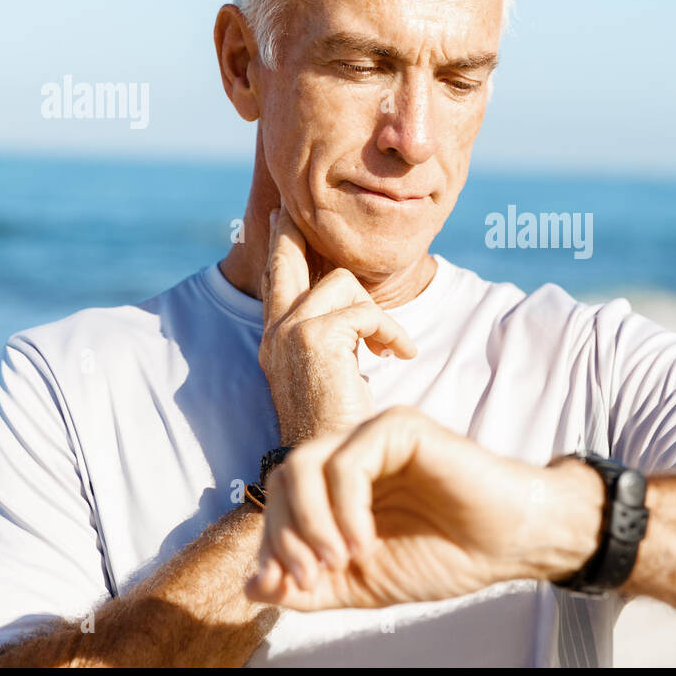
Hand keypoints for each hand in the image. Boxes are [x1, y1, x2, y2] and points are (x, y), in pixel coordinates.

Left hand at [244, 406, 605, 609]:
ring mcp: (374, 435)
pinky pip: (346, 462)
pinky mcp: (400, 426)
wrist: (508, 546)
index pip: (277, 500)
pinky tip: (364, 541)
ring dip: (309, 522)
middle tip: (313, 577)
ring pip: (304, 463)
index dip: (271, 544)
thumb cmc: (445, 555)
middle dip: (284, 534)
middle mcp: (351, 452)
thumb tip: (250, 586)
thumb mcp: (360, 584)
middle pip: (282, 477)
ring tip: (340, 560)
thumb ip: (307, 585)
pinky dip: (344, 508)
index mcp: (338, 485)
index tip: (290, 588)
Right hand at [258, 201, 415, 444]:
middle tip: (290, 208)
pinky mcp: (313, 337)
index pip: (277, 279)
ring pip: (344, 282)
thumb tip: (353, 307)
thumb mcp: (333, 375)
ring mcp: (289, 331)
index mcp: (276, 340)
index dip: (280, 245)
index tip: (282, 217)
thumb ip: (334, 339)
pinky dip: (391, 330)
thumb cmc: (342, 428)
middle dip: (294, 230)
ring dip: (379, 314)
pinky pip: (366, 309)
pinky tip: (400, 355)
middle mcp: (274, 331)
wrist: (332, 467)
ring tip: (391, 347)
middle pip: (287, 259)